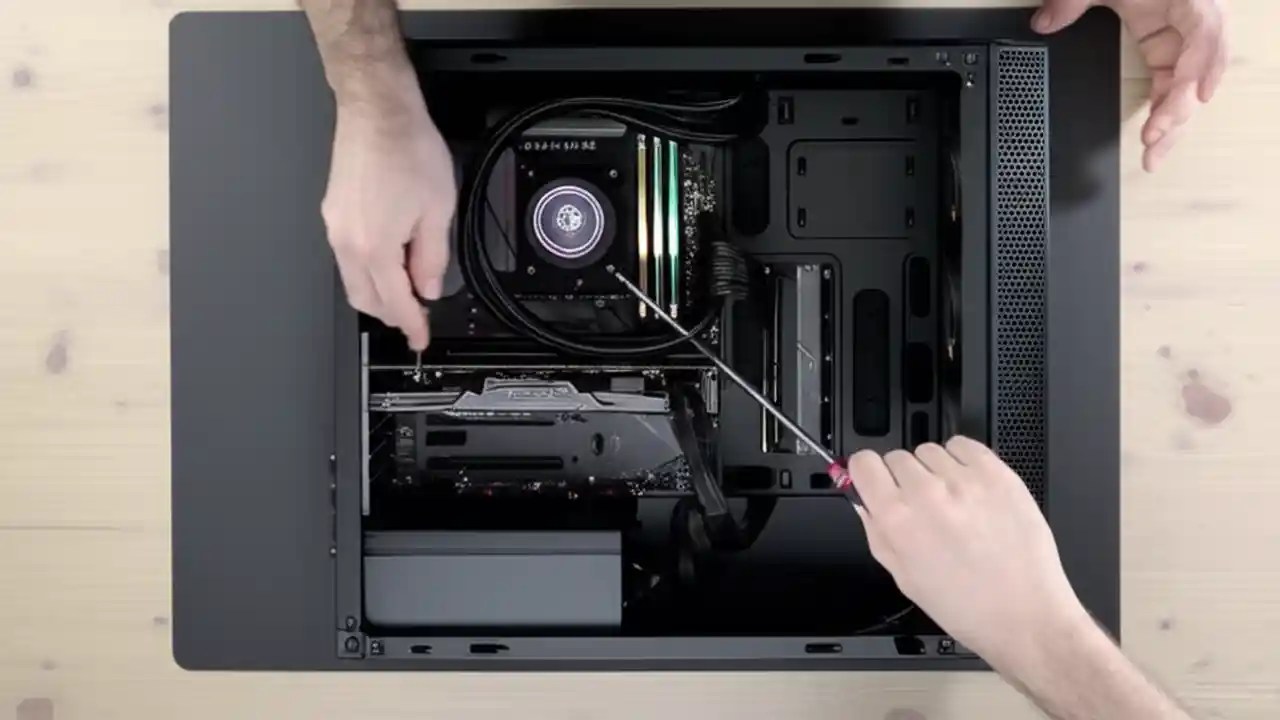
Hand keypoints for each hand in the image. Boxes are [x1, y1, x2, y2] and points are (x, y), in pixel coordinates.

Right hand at [321, 95, 456, 350]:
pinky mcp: (332, 211)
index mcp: (374, 247)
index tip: (421, 338)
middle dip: (391, 312)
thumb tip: (429, 287)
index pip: (394, 302)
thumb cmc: (408, 150)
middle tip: (417, 315)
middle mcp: (347, 241)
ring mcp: (335, 226)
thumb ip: (432, 257)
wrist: (377, 109)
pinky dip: (367, 269)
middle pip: (365, 297)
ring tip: (408, 287)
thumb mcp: (438, 210)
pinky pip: (347, 256)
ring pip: (353, 278)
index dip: (411, 325)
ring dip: (378, 291)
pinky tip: (389, 259)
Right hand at [847, 437, 1090, 669]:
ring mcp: (965, 481)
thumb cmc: (968, 606)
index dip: (867, 473)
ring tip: (952, 503)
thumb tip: (865, 501)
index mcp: (898, 520)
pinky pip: (964, 445)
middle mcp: (928, 494)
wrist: (1025, 615)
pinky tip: (969, 488)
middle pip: (896, 457)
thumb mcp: (904, 578)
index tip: (874, 480)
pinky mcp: (998, 475)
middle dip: (902, 478)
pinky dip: (962, 460)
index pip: (863, 463)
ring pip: (929, 450)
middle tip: (921, 506)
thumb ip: (878, 532)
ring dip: (934, 470)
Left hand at [1033, 0, 1226, 171]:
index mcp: (1189, 0)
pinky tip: (1153, 137)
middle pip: (1198, 70)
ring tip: (1153, 157)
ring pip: (1187, 85)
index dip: (1202, 67)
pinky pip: (1171, 85)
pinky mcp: (1167, 50)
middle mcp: (1192, 22)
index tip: (1191, 97)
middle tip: (1154, 140)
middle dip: (1180, 109)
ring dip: (1173, 122)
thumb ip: (1074, 0)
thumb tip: (1043, 24)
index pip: (1205, 33)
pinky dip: (1163, 111)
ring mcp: (1181, 40)